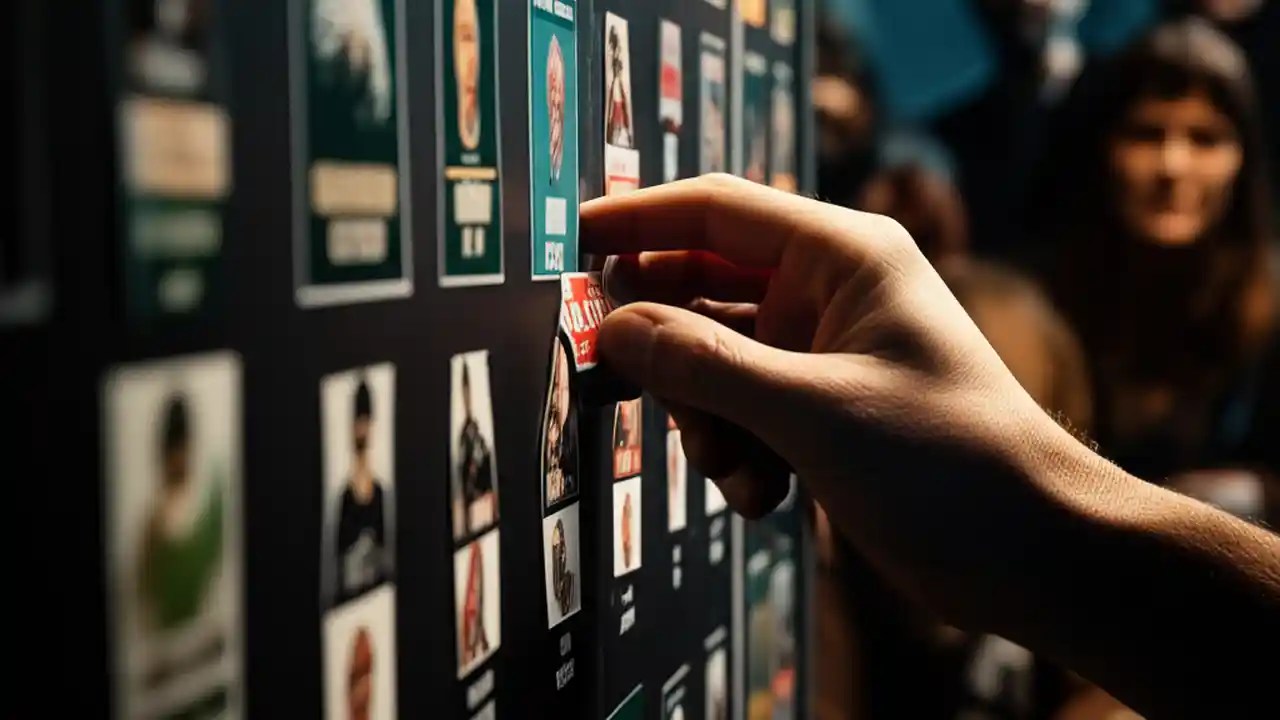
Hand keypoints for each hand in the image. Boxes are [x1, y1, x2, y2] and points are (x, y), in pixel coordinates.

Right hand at [584, 174, 1119, 626]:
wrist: (1034, 551)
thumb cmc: (950, 463)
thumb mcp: (813, 411)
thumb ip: (705, 365)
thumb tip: (614, 328)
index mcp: (843, 258)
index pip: (717, 210)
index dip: (638, 221)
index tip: (571, 244)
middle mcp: (830, 295)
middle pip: (704, 290)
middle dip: (667, 347)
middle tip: (617, 381)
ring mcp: (825, 354)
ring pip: (716, 362)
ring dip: (705, 418)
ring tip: (732, 469)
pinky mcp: (824, 410)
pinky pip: (745, 412)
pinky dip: (738, 451)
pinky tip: (763, 494)